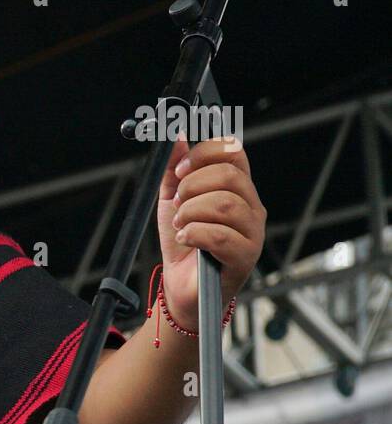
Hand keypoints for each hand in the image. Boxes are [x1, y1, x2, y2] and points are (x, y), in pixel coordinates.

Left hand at [155, 134, 265, 330]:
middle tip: (177, 203)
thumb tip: (176, 137)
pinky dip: (195, 233)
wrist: (182, 287)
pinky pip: (222, 236)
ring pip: (226, 205)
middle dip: (193, 186)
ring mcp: (253, 232)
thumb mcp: (171, 200)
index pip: (234, 152)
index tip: (181, 168)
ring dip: (191, 212)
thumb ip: (173, 169)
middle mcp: (251, 206)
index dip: (206, 153)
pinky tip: (186, 239)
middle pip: (230, 177)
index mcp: (237, 188)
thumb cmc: (183, 243)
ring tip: (180, 225)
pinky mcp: (245, 256)